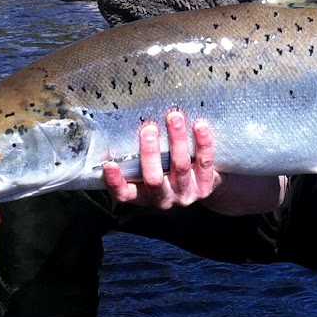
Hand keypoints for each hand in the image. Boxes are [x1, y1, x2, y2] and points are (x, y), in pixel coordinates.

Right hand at [103, 109, 219, 208]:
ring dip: (177, 140)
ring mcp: (185, 194)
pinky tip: (200, 125)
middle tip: (148, 129)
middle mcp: (163, 199)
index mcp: (143, 195)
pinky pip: (205, 162)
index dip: (116, 182)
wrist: (202, 184)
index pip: (124, 195)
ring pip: (180, 166)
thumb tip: (114, 128)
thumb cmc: (166, 170)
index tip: (109, 164)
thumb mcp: (147, 169)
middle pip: (154, 179)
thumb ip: (134, 158)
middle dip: (150, 153)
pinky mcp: (206, 186)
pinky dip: (203, 143)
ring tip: (174, 117)